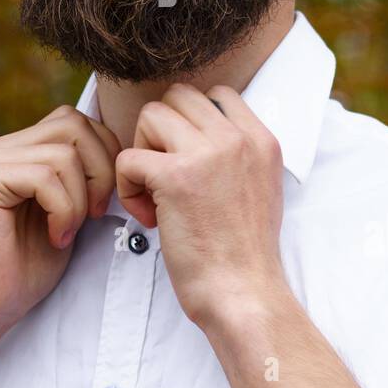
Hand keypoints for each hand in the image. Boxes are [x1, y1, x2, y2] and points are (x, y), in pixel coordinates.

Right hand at [0, 105, 120, 329]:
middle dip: (99, 170)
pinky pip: (43, 177)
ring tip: (67, 230)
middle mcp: (1, 147)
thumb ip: (82, 175)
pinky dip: (63, 211)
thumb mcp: (70, 210)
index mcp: (21, 149)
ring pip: (63, 153)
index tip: (102, 202)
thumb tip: (121, 151)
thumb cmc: (28, 264)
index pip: (76, 120)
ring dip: (80, 199)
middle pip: (73, 124)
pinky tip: (55, 237)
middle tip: (95, 214)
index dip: (104, 155)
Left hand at [115, 83, 286, 328]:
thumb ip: (236, 154)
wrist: (243, 294)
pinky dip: (127, 188)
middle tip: (164, 175)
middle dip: (160, 132)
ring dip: (142, 153)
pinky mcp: (176, 178)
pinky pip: (127, 158)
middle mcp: (238, 138)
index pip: (216, 93)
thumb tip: (195, 133)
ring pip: (150, 116)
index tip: (187, 161)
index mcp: (261, 139)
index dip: (189, 122)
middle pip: (177, 96)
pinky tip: (148, 217)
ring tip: (155, 194)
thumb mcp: (260, 186)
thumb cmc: (243, 252)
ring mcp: (208, 154)